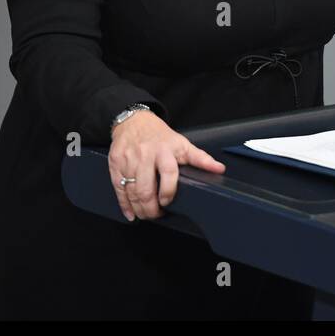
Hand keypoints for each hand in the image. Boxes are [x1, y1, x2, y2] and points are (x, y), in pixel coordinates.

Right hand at [108, 111, 225, 221]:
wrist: (133, 121)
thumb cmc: (160, 135)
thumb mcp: (182, 144)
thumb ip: (200, 158)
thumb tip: (219, 169)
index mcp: (165, 150)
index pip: (168, 173)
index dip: (168, 191)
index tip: (168, 202)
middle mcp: (146, 155)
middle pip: (146, 188)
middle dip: (151, 208)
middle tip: (156, 214)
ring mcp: (129, 160)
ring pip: (132, 191)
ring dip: (139, 208)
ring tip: (146, 214)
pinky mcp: (116, 163)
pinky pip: (118, 188)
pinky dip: (124, 204)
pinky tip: (131, 213)